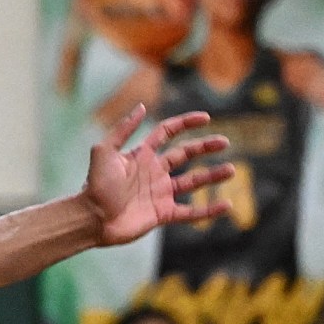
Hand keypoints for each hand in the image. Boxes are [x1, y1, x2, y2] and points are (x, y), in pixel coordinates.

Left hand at [83, 105, 232, 246]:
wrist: (92, 217)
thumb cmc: (95, 184)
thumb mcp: (105, 151)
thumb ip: (123, 129)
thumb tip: (142, 106)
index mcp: (142, 154)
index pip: (168, 133)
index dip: (185, 123)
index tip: (206, 117)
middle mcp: (154, 171)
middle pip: (185, 154)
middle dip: (205, 147)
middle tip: (225, 142)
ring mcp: (161, 193)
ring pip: (193, 182)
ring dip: (212, 176)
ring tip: (231, 170)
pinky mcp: (164, 214)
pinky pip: (192, 212)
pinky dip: (210, 210)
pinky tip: (227, 205)